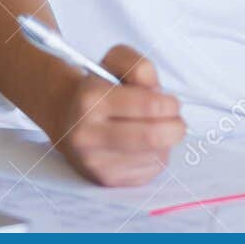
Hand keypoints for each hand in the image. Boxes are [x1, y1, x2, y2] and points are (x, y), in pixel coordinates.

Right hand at [43, 45, 185, 185]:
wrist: (68, 119)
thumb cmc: (100, 89)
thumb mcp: (115, 63)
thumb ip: (139, 66)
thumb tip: (158, 93)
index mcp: (91, 100)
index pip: (146, 105)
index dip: (169, 104)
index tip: (171, 102)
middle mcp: (88, 135)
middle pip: (152, 137)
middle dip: (175, 127)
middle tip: (176, 121)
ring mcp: (96, 162)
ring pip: (155, 155)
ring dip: (165, 142)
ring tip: (154, 129)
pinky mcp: (107, 180)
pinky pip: (149, 171)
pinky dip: (156, 157)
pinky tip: (144, 146)